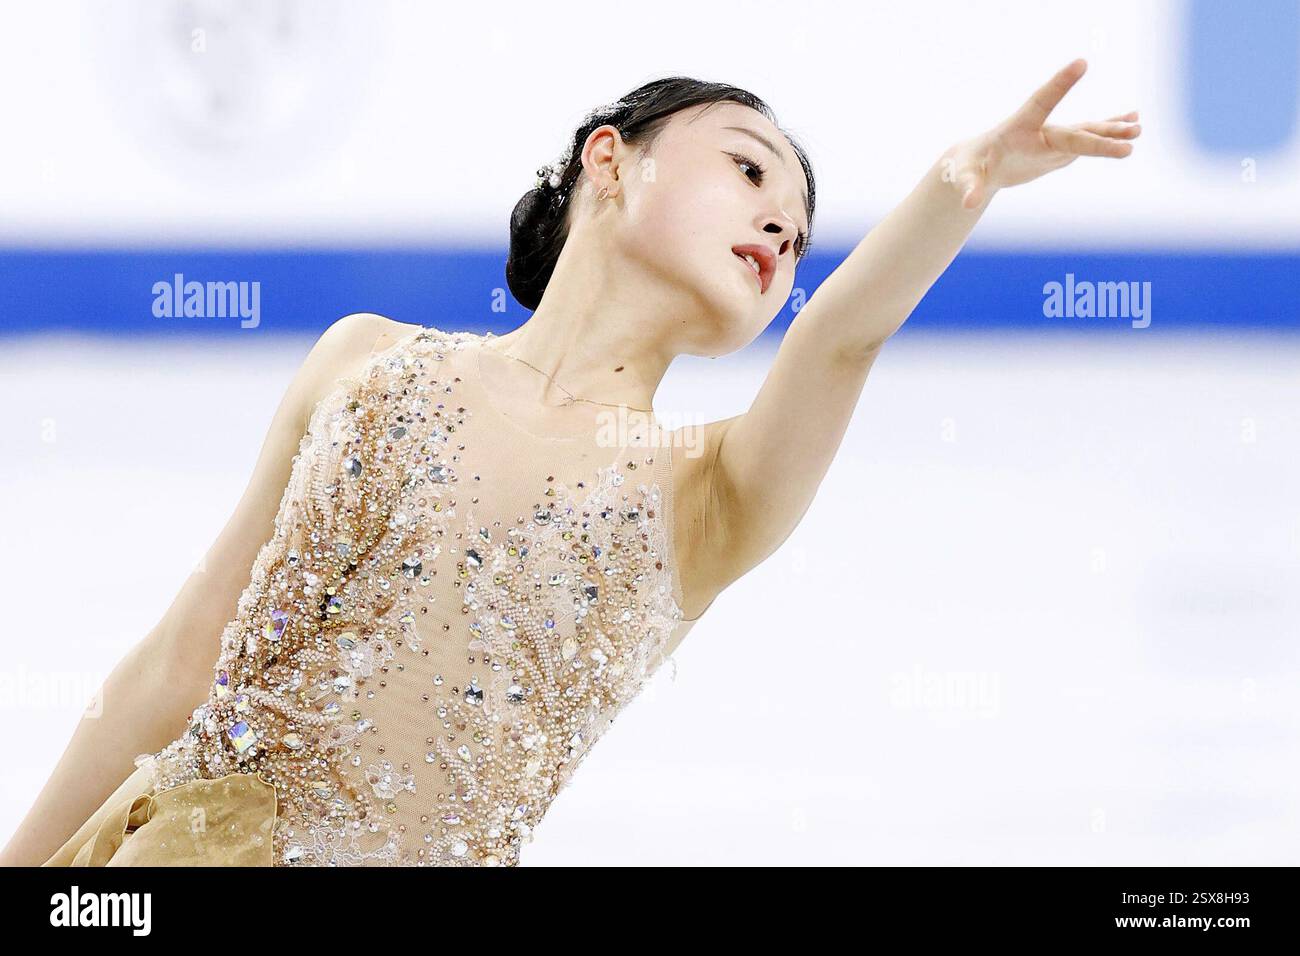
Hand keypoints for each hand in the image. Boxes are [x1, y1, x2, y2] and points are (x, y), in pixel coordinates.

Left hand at [947, 58, 1140, 208]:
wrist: (980, 163)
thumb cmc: (969, 166)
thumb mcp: (966, 175)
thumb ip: (969, 186)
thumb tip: (968, 202)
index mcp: (1018, 128)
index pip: (1042, 102)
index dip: (1060, 84)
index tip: (1081, 62)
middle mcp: (1041, 130)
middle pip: (1075, 132)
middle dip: (1102, 138)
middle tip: (1131, 138)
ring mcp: (1053, 139)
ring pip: (1087, 132)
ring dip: (1113, 130)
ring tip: (1138, 127)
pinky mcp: (1060, 149)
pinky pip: (1089, 139)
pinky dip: (1110, 132)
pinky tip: (1134, 123)